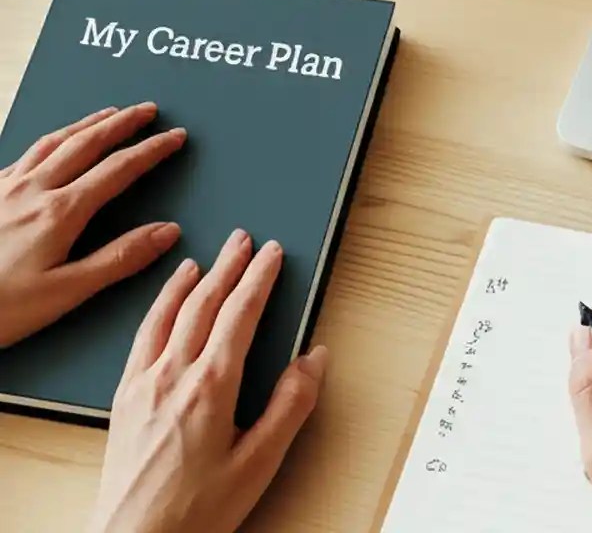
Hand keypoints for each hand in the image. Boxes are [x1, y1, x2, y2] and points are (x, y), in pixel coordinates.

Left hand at [0, 102, 185, 347]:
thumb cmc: (0, 308)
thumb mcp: (67, 292)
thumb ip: (119, 258)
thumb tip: (167, 231)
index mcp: (60, 213)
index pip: (118, 170)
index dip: (150, 150)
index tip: (175, 137)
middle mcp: (32, 190)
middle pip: (86, 144)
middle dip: (122, 123)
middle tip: (148, 110)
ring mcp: (4, 188)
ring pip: (52, 142)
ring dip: (86, 124)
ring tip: (108, 114)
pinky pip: (24, 154)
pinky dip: (49, 140)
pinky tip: (51, 144)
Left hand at [87, 231, 328, 532]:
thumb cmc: (196, 510)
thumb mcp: (261, 462)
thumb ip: (291, 405)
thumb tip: (314, 359)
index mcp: (211, 387)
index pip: (239, 315)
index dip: (259, 279)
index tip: (272, 255)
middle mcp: (173, 376)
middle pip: (204, 304)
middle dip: (228, 267)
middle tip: (244, 240)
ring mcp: (143, 384)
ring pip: (168, 314)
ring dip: (190, 280)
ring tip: (205, 258)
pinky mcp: (124, 397)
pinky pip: (142, 336)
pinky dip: (157, 308)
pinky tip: (164, 303)